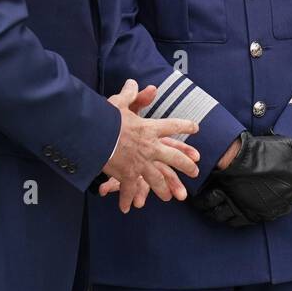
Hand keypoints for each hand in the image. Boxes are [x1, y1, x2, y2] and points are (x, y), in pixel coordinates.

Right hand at [96, 79, 200, 213]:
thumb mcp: (119, 103)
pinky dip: (128, 198)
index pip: (173, 126)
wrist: (95, 136)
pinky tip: (128, 208)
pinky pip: (130, 189)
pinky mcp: (128, 174)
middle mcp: (150, 146)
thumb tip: (135, 82)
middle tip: (195, 171)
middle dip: (186, 165)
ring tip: (171, 197)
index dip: (185, 126)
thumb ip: (131, 95)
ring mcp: (141, 162)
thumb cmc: (106, 118)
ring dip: (165, 188)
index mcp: (150, 128)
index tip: (196, 128)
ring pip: (158, 178)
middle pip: (174, 157)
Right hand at [191, 132, 291, 225]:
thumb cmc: (260, 150)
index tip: (288, 171)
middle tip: (277, 178)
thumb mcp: (286, 143)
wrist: (235, 161)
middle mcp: (290, 194)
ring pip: (286, 206)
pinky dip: (270, 207)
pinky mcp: (262, 214)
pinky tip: (262, 196)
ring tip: (268, 187)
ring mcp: (276, 205)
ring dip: (281, 199)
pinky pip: (273, 214)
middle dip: (291, 188)